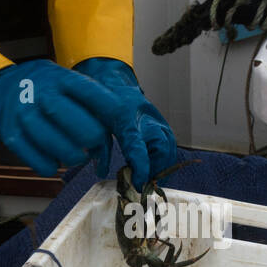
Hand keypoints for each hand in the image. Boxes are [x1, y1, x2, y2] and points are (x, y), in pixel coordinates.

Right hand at [0, 60, 148, 178]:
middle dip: (97, 144)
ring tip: (74, 154)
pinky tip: (52, 157)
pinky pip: (44, 165)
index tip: (121, 128)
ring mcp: (25, 117)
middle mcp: (42, 95)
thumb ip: (88, 98)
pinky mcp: (12, 137)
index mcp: (60, 78)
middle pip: (86, 131)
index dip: (115, 117)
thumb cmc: (40, 89)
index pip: (98, 98)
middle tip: (94, 147)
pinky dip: (53, 166)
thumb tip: (120, 124)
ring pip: (67, 152)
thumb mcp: (62, 80)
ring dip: (76, 158)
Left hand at [73, 57, 176, 184]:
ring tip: (149, 178)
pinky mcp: (163, 125)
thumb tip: (101, 171)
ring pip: (170, 148)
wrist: (115, 83)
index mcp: (126, 118)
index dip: (141, 168)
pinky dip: (164, 160)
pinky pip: (170, 146)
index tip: (138, 183)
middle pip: (163, 149)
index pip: (137, 148)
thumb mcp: (96, 123)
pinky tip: (154, 168)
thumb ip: (100, 148)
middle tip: (143, 183)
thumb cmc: (104, 102)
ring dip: (162, 167)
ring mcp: (158, 121)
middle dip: (156, 170)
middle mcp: (146, 119)